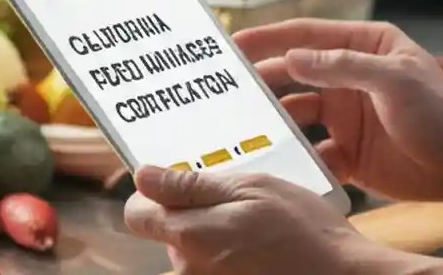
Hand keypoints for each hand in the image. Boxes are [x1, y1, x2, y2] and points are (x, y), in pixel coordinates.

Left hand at [125, 166, 400, 273]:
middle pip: (173, 233)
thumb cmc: (304, 233)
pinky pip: (219, 268)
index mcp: (189, 235)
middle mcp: (188, 270)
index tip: (184, 181)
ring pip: (199, 252)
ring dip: (223, 236)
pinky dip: (237, 258)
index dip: (156, 192)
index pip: (137, 213)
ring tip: (265, 228)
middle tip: (248, 202)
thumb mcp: (254, 189)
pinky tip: (268, 251)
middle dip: (201, 214)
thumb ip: (193, 185)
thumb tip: (143, 176)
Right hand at [234, 20, 442, 200]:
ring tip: (240, 136)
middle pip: (294, 77)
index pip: (307, 36)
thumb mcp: (394, 79)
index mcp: (364, 47)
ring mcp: (349, 117)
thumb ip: (343, 66)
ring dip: (272, 127)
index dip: (269, 38)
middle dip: (261, 84)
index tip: (232, 45)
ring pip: (297, 119)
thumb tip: (294, 57)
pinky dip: (294, 162)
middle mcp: (351, 79)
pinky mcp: (350, 154)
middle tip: (222, 94)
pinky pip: (312, 156)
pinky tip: (275, 169)